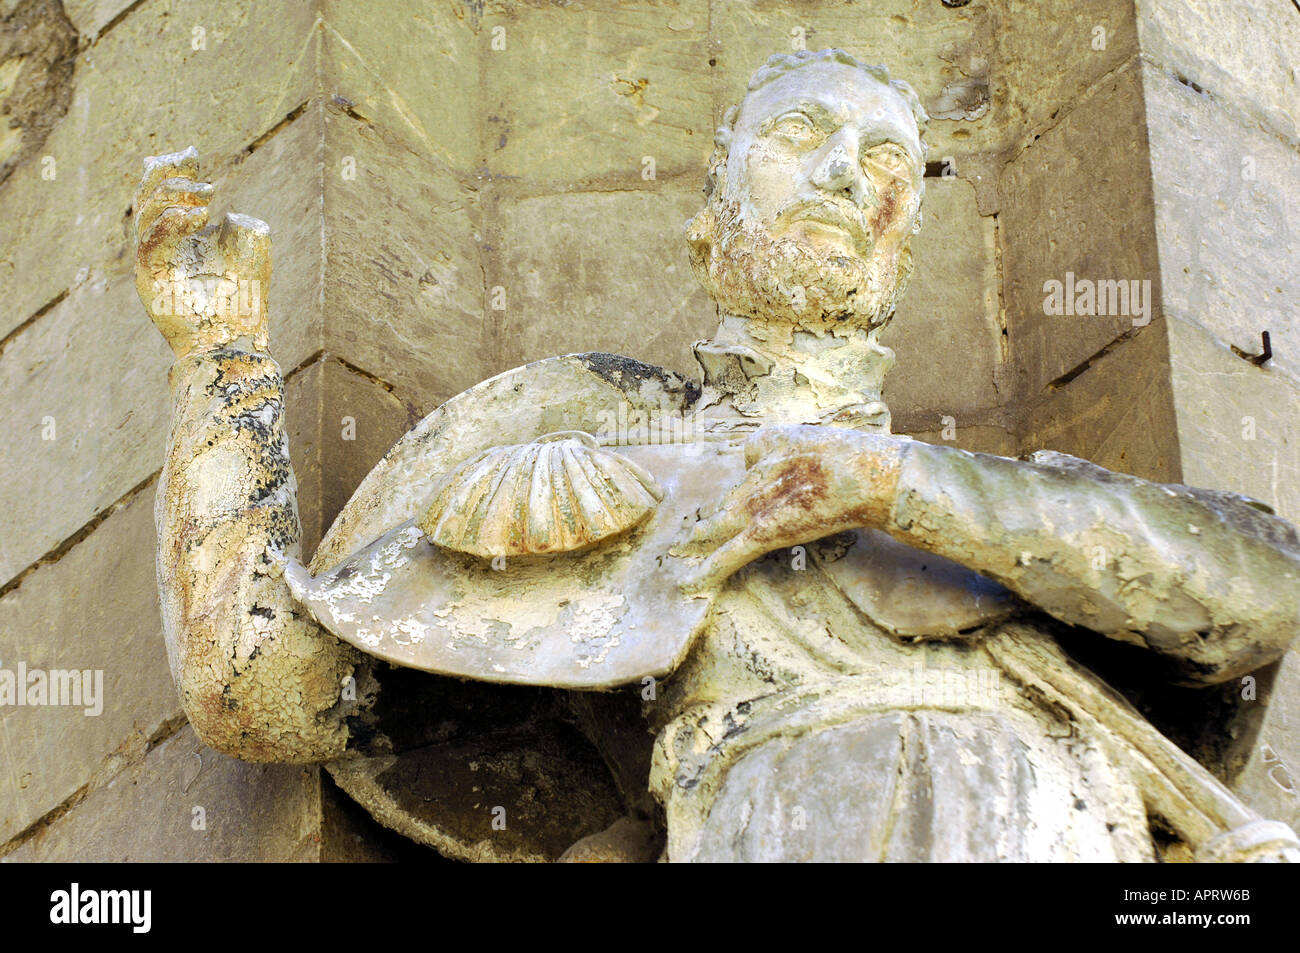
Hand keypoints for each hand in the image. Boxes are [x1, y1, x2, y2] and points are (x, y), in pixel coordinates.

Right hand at [135, 147, 270, 356]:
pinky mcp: (149, 280)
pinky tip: (198, 216)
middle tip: (192, 164)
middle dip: (166, 176)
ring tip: (207, 198)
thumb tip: (223, 216)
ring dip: (173, 197)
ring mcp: (153, 264)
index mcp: (184, 241)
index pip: (168, 199)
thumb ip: (240, 226)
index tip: (191, 155)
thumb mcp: (252, 254)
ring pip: (145, 215)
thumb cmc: (247, 303)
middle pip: (147, 200)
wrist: (237, 343)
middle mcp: (164, 250)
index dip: (175, 174)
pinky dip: (171, 222)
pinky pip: (150, 240)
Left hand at [678, 424, 907, 592]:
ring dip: (701, 538)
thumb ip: (816, 451)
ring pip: (721, 523)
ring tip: (683, 548)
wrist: (869, 475)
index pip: (753, 457)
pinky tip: (688, 584)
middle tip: (698, 526)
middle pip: (733, 494)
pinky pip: (730, 553)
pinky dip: (708, 570)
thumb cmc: (864, 461)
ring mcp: (761, 500)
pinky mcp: (766, 530)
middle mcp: (761, 470)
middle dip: (716, 512)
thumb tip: (818, 472)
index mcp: (777, 443)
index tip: (745, 489)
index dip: (751, 478)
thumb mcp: (836, 444)